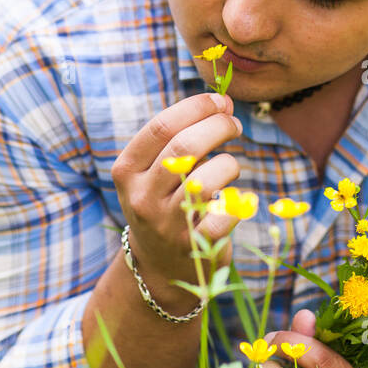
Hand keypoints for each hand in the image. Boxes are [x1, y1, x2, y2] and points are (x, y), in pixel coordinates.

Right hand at [110, 92, 243, 297]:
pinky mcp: (194, 246)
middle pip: (185, 146)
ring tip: (230, 166)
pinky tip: (238, 199)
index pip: (162, 126)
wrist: (159, 267)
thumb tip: (224, 103)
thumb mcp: (153, 171)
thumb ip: (180, 136)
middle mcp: (141, 197)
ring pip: (208, 177)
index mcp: (126, 171)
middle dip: (218, 126)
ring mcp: (166, 224)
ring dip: (229, 163)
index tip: (220, 101)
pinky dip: (240, 201)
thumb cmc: (164, 202)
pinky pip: (226, 213)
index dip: (197, 107)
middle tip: (234, 124)